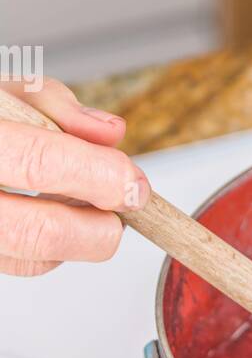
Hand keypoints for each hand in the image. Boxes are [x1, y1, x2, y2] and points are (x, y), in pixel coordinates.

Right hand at [0, 80, 149, 276]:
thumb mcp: (6, 95)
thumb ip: (57, 107)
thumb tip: (109, 134)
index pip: (40, 164)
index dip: (99, 177)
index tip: (133, 184)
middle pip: (38, 232)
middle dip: (99, 229)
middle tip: (124, 209)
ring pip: (32, 257)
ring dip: (78, 238)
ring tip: (87, 203)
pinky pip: (20, 262)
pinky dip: (52, 246)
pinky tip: (52, 213)